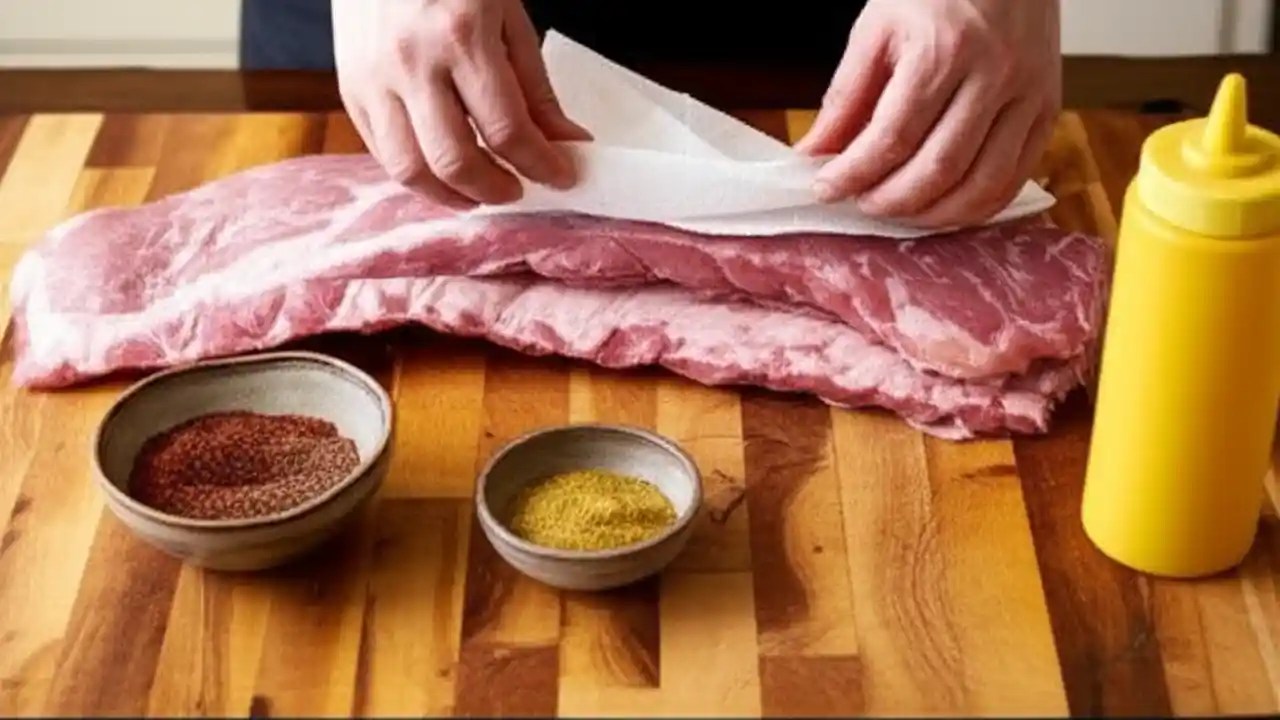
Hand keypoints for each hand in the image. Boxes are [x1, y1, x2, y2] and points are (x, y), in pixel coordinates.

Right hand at [332, 0, 591, 208]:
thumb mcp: (507, 14)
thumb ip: (535, 86)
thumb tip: (566, 143)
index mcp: (461, 36)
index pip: (507, 129)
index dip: (541, 165)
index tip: (563, 176)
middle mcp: (412, 62)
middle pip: (455, 160)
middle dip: (496, 190)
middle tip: (519, 190)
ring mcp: (372, 78)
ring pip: (409, 169)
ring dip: (451, 196)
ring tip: (480, 193)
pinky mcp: (349, 86)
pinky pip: (381, 152)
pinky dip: (417, 173)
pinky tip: (443, 171)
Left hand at [795, 0, 1060, 228]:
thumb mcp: (877, 28)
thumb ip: (846, 96)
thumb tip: (816, 152)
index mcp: (944, 49)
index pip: (892, 137)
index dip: (853, 174)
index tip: (825, 188)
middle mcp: (994, 75)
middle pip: (938, 168)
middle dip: (889, 200)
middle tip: (859, 203)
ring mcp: (1029, 95)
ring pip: (982, 185)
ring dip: (932, 215)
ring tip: (897, 211)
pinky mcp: (1049, 109)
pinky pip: (1015, 178)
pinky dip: (977, 207)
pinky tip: (944, 207)